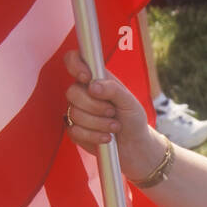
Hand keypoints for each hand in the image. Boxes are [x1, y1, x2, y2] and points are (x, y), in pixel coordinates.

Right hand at [63, 48, 154, 178]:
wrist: (134, 146)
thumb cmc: (133, 119)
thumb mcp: (129, 101)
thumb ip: (113, 90)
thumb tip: (93, 86)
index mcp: (96, 79)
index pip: (74, 60)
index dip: (75, 65)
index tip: (87, 78)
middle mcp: (83, 93)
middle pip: (72, 92)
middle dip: (95, 106)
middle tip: (112, 112)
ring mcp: (77, 112)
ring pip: (75, 114)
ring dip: (99, 124)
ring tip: (115, 126)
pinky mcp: (75, 130)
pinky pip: (75, 131)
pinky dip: (94, 136)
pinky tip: (107, 137)